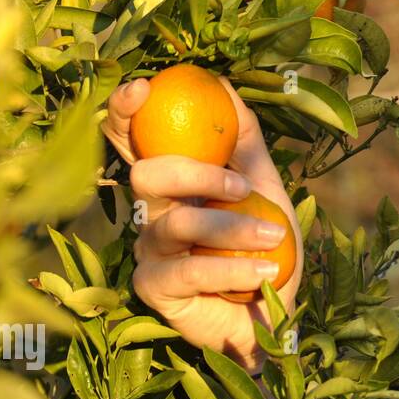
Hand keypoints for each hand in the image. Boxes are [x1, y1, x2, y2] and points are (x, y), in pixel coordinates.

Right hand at [103, 75, 302, 370]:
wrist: (273, 314)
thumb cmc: (265, 246)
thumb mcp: (265, 187)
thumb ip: (245, 142)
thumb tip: (224, 84)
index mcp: (173, 180)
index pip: (133, 138)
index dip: (125, 110)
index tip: (145, 87)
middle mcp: (152, 210)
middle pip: (147, 172)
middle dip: (196, 172)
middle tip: (243, 188)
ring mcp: (149, 249)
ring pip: (177, 222)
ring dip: (232, 228)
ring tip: (274, 237)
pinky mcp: (154, 288)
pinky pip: (190, 271)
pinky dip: (235, 268)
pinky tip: (266, 272)